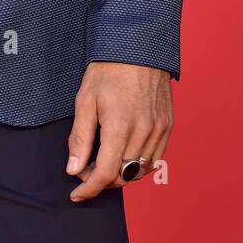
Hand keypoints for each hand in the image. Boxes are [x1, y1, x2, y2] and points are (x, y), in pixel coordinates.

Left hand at [66, 62, 172, 201]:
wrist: (138, 48)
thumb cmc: (108, 71)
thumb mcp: (85, 100)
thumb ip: (80, 138)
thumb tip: (74, 169)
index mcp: (120, 126)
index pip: (106, 174)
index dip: (89, 188)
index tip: (77, 194)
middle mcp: (143, 132)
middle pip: (123, 176)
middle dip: (102, 181)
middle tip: (85, 170)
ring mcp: (159, 131)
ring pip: (139, 171)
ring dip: (120, 175)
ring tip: (103, 162)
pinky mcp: (168, 127)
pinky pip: (154, 159)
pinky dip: (137, 165)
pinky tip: (124, 156)